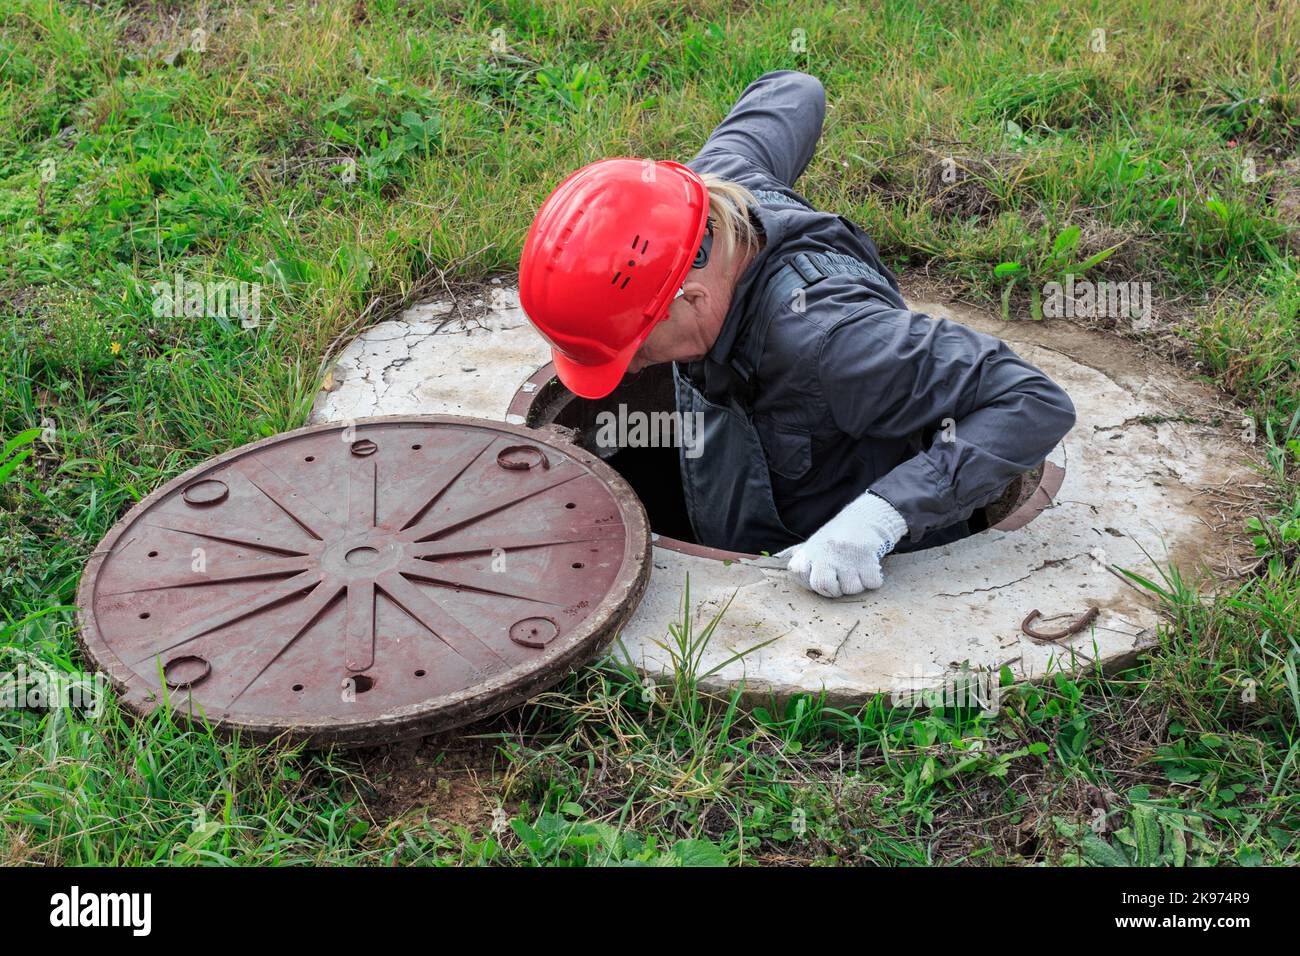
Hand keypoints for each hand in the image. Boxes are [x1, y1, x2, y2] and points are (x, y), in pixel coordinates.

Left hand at [776, 492, 908, 597]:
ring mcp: (847, 555)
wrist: (866, 518)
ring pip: (852, 588)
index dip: (811, 582)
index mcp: (810, 550)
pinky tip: (869, 567)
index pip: (798, 574)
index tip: (820, 575)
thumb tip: (757, 563)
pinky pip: (872, 583)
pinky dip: (874, 580)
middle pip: (824, 587)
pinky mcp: (867, 556)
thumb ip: (793, 557)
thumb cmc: (835, 538)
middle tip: (840, 580)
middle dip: (834, 591)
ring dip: (857, 584)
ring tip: (856, 570)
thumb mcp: (812, 544)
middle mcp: (826, 552)